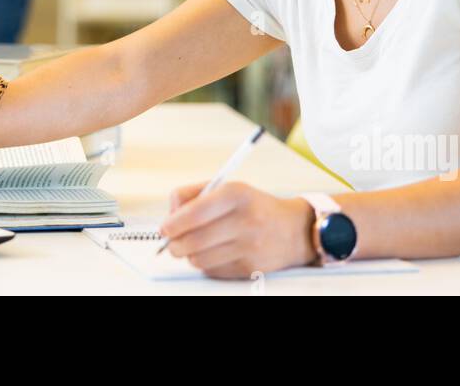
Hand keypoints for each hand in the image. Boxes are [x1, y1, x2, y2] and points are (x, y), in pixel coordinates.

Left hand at [158, 181, 317, 278]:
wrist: (295, 230)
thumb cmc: (254, 207)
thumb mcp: (230, 188)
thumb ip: (195, 196)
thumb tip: (170, 216)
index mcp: (236, 194)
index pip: (195, 212)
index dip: (173, 223)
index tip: (164, 228)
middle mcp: (244, 220)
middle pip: (193, 240)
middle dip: (174, 244)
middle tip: (172, 242)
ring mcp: (248, 247)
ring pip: (199, 259)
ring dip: (189, 255)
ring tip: (193, 246)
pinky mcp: (250, 268)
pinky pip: (212, 270)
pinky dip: (206, 264)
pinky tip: (214, 253)